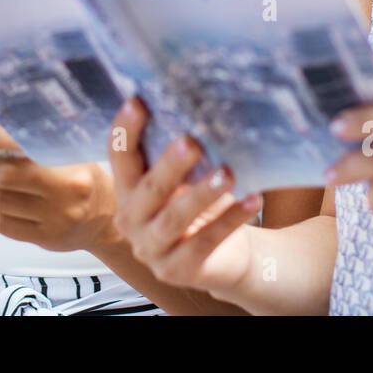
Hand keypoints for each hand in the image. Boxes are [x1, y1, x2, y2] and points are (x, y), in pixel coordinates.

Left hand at [0, 123, 121, 253]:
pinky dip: (0, 213)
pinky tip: (14, 207)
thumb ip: (40, 144)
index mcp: (69, 162)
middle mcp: (64, 191)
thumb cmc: (81, 176)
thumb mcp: (71, 153)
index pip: (24, 147)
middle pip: (4, 177)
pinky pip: (3, 224)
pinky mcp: (45, 239)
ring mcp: (55, 218)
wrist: (106, 219)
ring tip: (6, 186)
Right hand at [109, 97, 259, 295]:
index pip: (119, 157)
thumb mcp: (184, 180)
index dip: (125, 131)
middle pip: (148, 190)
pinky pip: (206, 241)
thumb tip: (197, 111)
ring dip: (202, 194)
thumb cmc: (201, 208)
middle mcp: (131, 220)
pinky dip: (231, 219)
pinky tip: (253, 199)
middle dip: (169, 165)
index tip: (137, 102)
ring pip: (174, 218)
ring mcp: (152, 249)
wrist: (224, 258)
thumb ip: (180, 156)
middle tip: (189, 142)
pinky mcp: (177, 270)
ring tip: (227, 174)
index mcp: (127, 191)